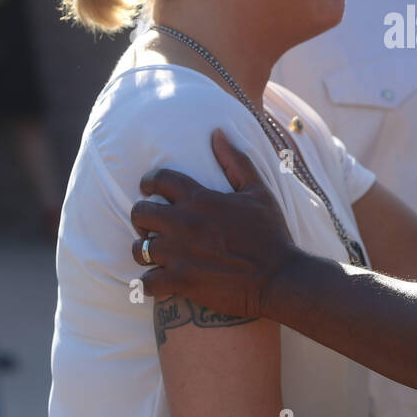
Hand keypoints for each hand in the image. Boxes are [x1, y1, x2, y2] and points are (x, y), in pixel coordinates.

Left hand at [130, 128, 300, 318]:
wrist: (278, 277)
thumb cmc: (271, 233)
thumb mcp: (258, 191)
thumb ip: (235, 161)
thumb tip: (217, 133)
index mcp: (200, 198)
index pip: (159, 179)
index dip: (149, 181)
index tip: (149, 188)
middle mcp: (183, 224)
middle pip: (139, 213)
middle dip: (142, 216)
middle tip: (153, 224)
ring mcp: (179, 254)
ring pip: (138, 248)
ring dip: (145, 250)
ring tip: (156, 253)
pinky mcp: (180, 282)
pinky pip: (146, 282)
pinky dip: (150, 283)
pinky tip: (159, 281)